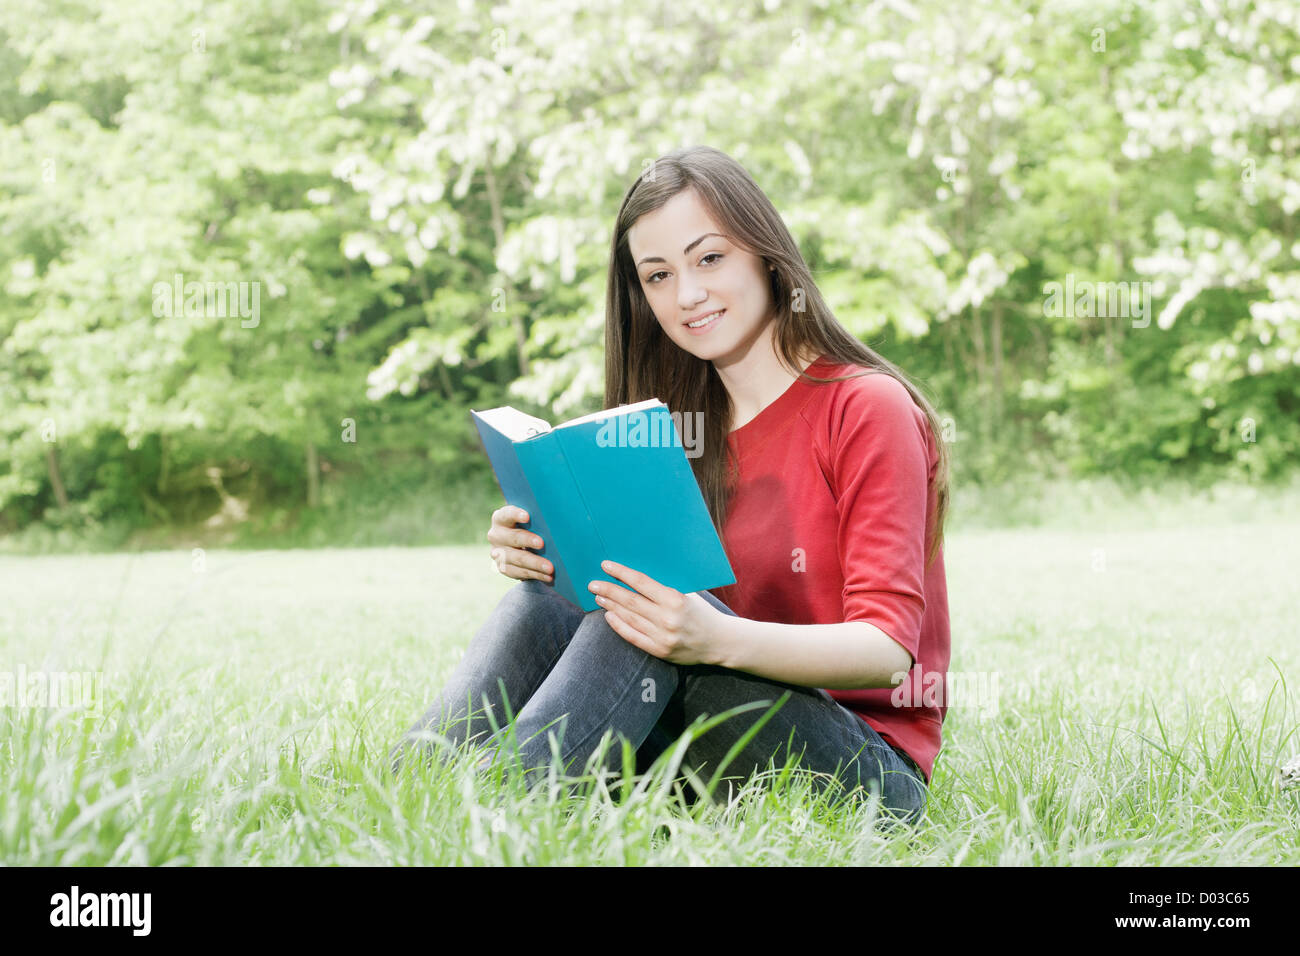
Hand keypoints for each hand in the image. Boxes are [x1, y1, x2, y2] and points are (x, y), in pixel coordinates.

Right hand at [486, 505, 553, 583]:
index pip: (506, 514)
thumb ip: (537, 518)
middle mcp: (496, 535)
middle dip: (528, 540)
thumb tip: (556, 518)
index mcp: (501, 518)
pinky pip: (520, 572)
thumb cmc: (531, 527)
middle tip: (542, 543)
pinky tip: (547, 576)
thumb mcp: (530, 520)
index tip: (527, 516)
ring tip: (550, 568)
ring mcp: (497, 553)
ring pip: (517, 558)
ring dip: (535, 563)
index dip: (516, 514)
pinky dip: (535, 574)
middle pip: (513, 538)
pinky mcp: (503, 568)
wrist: (521, 545)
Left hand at [587, 560, 729, 664]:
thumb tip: (635, 577)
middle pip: (630, 601)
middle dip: (609, 590)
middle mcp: (667, 618)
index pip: (641, 582)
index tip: (606, 566)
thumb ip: (664, 589)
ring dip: (611, 606)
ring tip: (598, 596)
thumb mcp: (688, 595)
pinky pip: (633, 636)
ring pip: (629, 618)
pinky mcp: (660, 651)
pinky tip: (609, 615)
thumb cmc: (702, 613)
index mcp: (675, 599)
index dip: (621, 573)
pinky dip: (619, 625)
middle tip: (593, 583)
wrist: (720, 642)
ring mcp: (663, 636)